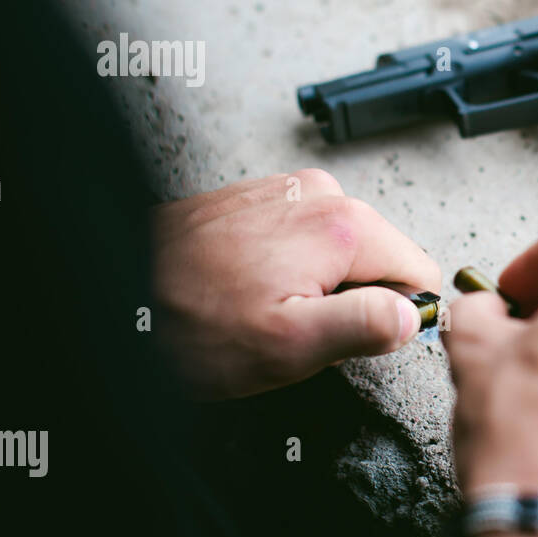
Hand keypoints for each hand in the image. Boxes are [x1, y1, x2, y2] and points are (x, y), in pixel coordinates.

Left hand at [151, 169, 439, 397]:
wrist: (117, 292)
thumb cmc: (191, 324)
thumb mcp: (290, 346)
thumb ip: (365, 326)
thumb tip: (412, 315)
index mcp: (342, 226)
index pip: (420, 271)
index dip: (396, 315)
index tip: (354, 334)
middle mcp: (319, 194)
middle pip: (381, 258)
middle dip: (351, 299)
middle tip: (297, 325)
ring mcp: (286, 190)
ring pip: (343, 250)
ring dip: (317, 284)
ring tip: (266, 305)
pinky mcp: (259, 196)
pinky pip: (305, 236)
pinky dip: (286, 265)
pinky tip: (248, 285)